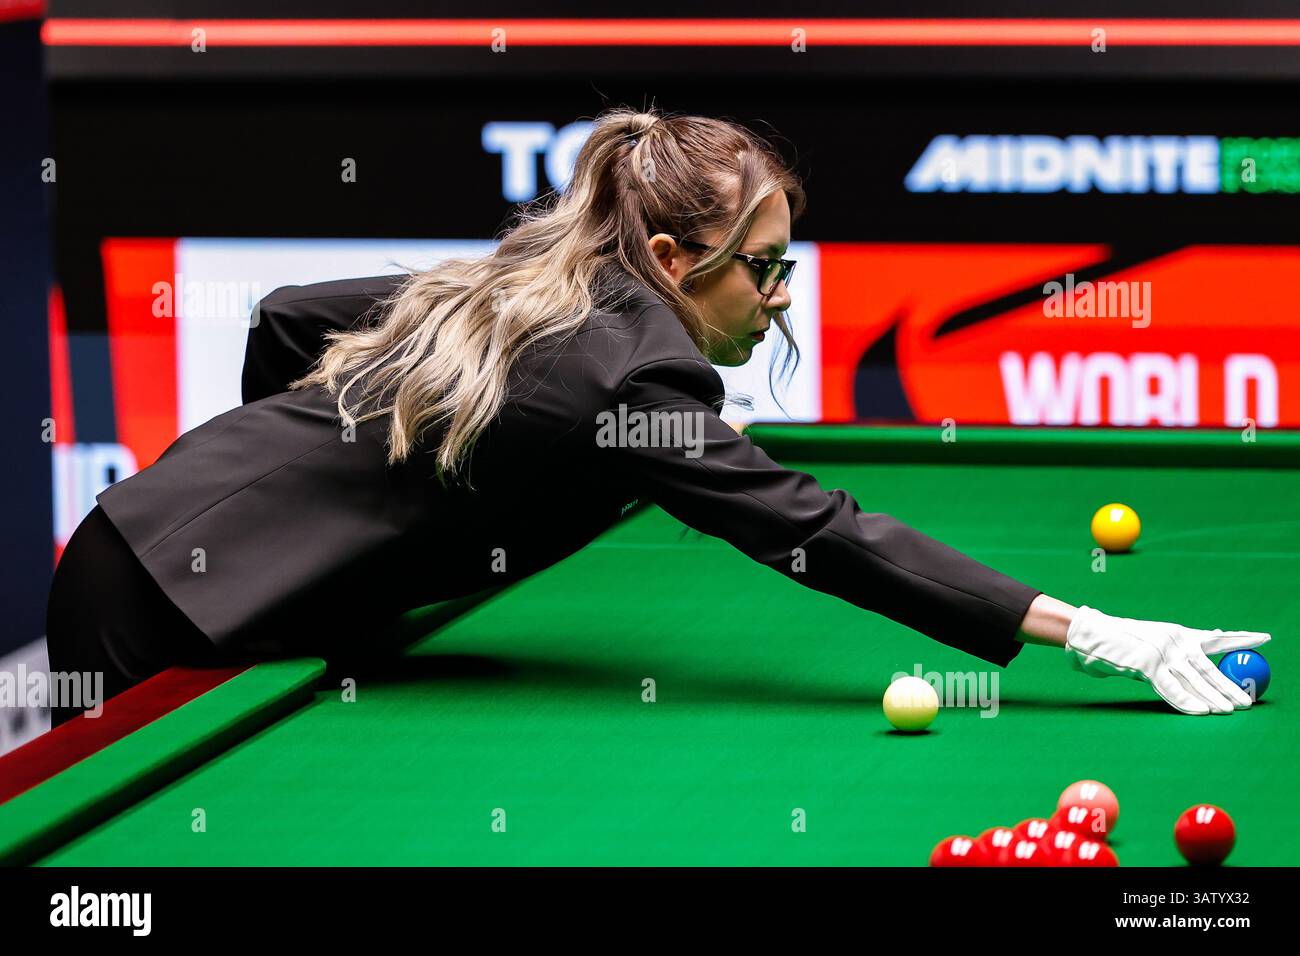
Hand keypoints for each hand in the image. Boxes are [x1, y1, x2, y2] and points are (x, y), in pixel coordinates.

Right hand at [1065, 605, 1271, 714]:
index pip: (1216, 639)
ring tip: (1230, 711)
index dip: (1241, 639)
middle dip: (1230, 686)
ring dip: (1213, 699)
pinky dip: (1186, 702)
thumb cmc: (1117, 642)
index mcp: (1178, 634)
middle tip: (1248, 702)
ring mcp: (1161, 652)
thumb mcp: (1152, 640)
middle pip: (1208, 668)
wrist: (1086, 634)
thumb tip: (1206, 646)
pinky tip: (1201, 712)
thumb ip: (1177, 648)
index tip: (1265, 639)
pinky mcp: (1146, 664)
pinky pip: (1170, 689)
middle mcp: (1174, 641)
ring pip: (1194, 681)